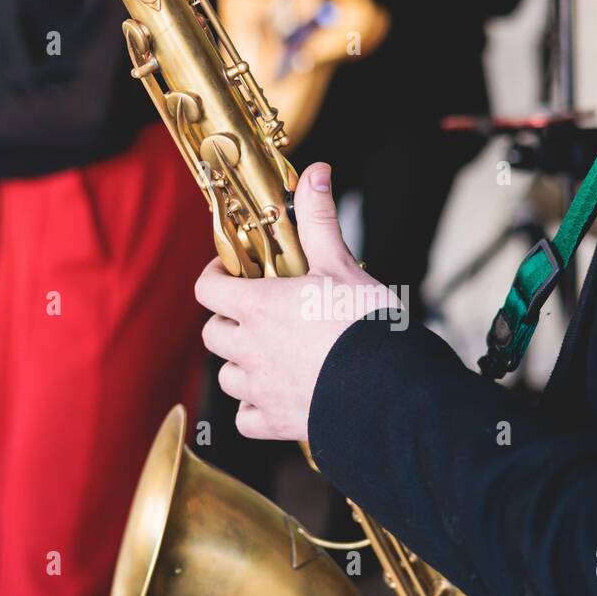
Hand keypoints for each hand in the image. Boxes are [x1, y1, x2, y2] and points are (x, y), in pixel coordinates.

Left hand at [195, 163, 400, 440]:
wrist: (388, 389)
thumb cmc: (365, 325)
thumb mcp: (341, 265)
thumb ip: (319, 220)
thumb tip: (316, 172)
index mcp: (258, 306)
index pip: (208, 288)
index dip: (215, 274)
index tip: (234, 270)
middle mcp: (250, 349)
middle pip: (212, 333)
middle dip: (227, 320)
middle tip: (255, 313)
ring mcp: (260, 389)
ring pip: (226, 375)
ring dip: (238, 363)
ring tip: (266, 354)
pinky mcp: (276, 423)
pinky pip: (245, 418)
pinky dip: (252, 407)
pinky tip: (272, 395)